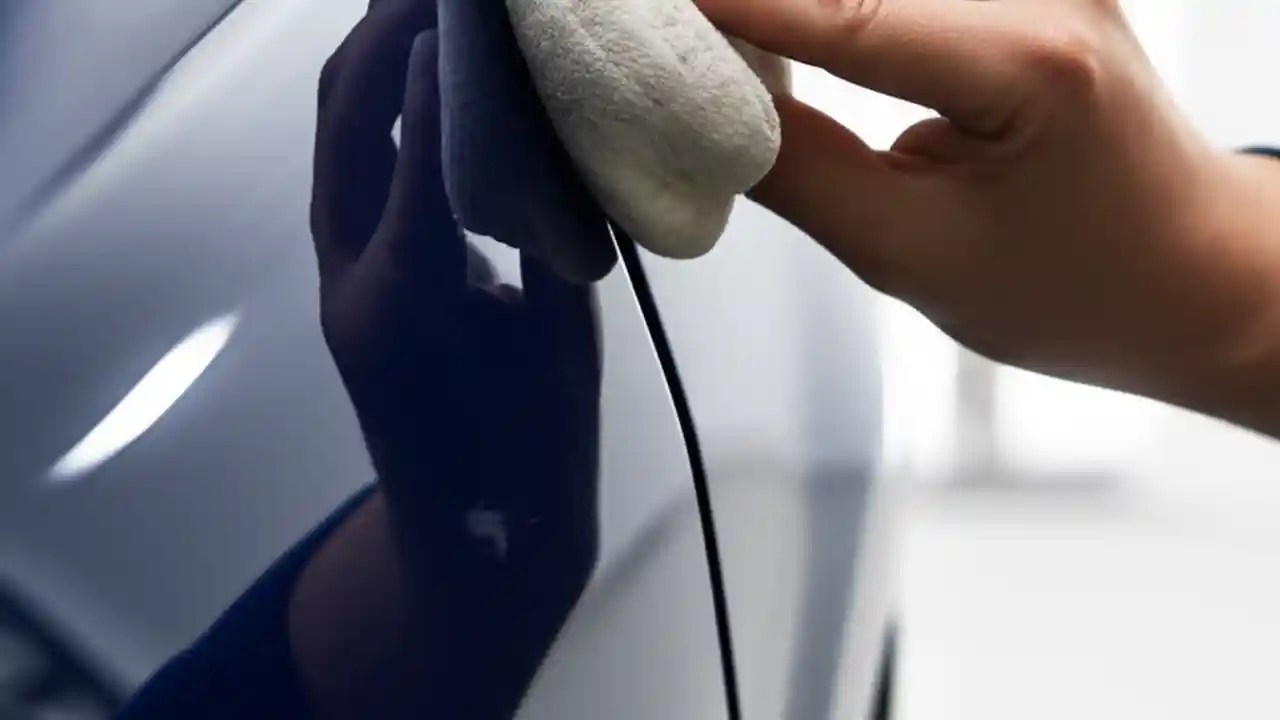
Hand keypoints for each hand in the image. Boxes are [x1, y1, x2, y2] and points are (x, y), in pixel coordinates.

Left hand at [301, 0, 601, 714]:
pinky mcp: (349, 273)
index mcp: (407, 308)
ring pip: (339, 134)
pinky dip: (386, 100)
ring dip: (375, 52)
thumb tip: (560, 142)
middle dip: (388, 30)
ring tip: (430, 0)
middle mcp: (353, 278)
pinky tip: (432, 63)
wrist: (473, 539)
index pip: (417, 161)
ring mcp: (339, 275)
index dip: (443, 73)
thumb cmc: (532, 458)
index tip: (478, 9)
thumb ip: (551, 242)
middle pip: (347, 120)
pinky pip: (358, 164)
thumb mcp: (561, 346)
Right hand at [699, 0, 1279, 430]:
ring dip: (782, 3)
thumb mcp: (915, 256)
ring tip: (698, 38)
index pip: (841, 8)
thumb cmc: (1083, 290)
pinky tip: (770, 30)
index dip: (725, 4)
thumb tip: (705, 112)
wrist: (1195, 276)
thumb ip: (798, 172)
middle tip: (656, 31)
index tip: (637, 10)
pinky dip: (821, 4)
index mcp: (1027, 59)